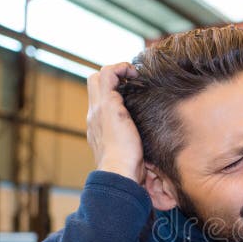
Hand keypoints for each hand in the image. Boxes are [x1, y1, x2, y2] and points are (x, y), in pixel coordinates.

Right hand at [86, 63, 143, 182]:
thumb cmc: (128, 170)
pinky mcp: (108, 105)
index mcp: (98, 127)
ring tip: (134, 76)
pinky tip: (135, 74)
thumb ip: (133, 146)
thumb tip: (148, 150)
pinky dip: (121, 68)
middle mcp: (94, 116)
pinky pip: (108, 74)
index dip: (113, 91)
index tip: (132, 93)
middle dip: (112, 77)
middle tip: (132, 81)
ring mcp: (98, 109)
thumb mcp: (129, 154)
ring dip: (117, 70)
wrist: (118, 173)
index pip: (99, 101)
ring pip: (98, 77)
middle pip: (94, 84)